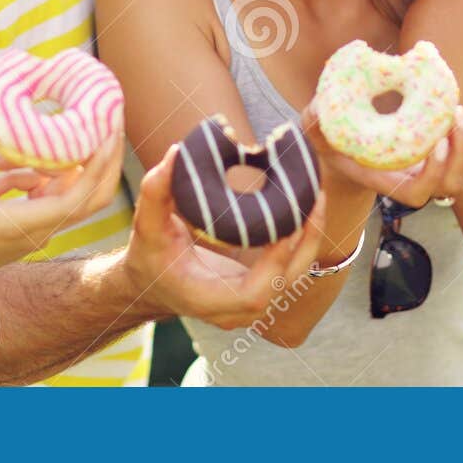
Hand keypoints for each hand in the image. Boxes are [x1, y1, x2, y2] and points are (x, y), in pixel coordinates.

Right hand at [0, 98, 124, 294]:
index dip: (100, 161)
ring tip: (4, 152)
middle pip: (88, 196)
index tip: (109, 128)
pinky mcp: (22, 234)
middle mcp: (38, 233)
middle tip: (100, 123)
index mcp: (27, 224)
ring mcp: (32, 235)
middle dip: (98, 160)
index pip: (82, 193)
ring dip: (44, 169)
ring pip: (58, 194)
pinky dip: (27, 181)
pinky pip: (39, 201)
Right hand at [121, 144, 326, 329]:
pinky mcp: (260, 287)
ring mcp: (251, 303)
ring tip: (316, 198)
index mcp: (208, 300)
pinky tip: (306, 207)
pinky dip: (301, 240)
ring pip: (294, 277)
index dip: (275, 264)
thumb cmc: (149, 258)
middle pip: (285, 284)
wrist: (151, 284)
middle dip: (305, 244)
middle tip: (313, 200)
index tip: (288, 228)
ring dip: (309, 239)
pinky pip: (290, 267)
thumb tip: (176, 153)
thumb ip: (155, 193)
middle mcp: (235, 309)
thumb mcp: (146, 228)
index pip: (254, 294)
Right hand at [301, 103, 462, 209]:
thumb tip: (322, 107)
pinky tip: (456, 118)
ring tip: (456, 112)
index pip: (417, 192)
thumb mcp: (315, 125)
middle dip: (459, 152)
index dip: (433, 173)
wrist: (343, 144)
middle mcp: (409, 181)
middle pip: (449, 185)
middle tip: (453, 114)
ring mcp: (427, 175)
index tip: (436, 144)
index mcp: (384, 179)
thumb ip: (316, 117)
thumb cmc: (329, 136)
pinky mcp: (439, 163)